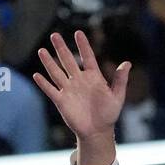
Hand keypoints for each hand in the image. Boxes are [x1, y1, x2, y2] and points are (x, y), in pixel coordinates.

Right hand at [33, 30, 129, 149]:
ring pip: (56, 72)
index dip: (83, 45)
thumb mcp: (117, 96)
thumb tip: (127, 63)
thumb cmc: (109, 114)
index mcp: (93, 77)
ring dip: (49, 62)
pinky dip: (43, 83)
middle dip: (61, 48)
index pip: (87, 57)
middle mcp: (79, 80)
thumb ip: (120, 80)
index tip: (78, 33)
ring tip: (42, 50)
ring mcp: (69, 90)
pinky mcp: (62, 101)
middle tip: (54, 35)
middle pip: (68, 61)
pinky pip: (51, 90)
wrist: (98, 131)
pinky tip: (36, 75)